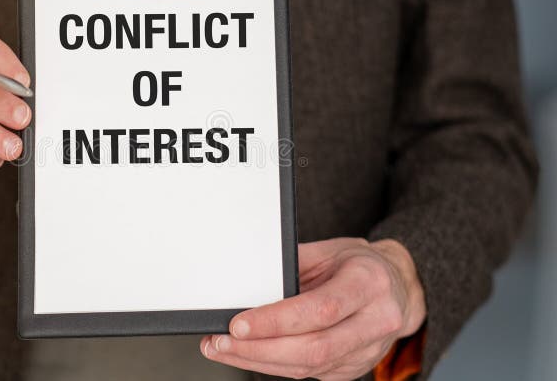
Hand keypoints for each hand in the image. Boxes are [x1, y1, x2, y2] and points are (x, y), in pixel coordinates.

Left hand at [200, 238, 425, 379]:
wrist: (398, 287)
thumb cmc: (358, 265)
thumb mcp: (329, 250)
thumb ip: (291, 265)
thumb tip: (246, 284)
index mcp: (368, 283)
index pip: (320, 310)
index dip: (276, 321)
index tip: (239, 323)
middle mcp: (375, 320)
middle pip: (313, 348)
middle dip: (259, 349)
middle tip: (221, 341)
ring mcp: (368, 350)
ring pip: (310, 367)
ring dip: (260, 361)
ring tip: (224, 349)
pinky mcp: (356, 368)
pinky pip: (311, 373)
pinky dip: (275, 366)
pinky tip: (250, 355)